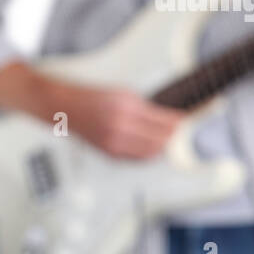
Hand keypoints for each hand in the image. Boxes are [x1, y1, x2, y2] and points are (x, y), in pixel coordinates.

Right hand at [55, 83, 184, 159]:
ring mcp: (115, 142)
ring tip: (167, 140)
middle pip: (160, 139)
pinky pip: (137, 158)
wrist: (68, 109)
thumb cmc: (94, 98)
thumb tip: (170, 120)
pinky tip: (151, 147)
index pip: (163, 121)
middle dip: (173, 137)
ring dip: (162, 147)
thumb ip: (147, 108)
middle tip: (179, 132)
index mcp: (127, 108)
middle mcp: (121, 127)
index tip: (185, 121)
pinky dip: (147, 154)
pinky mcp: (110, 153)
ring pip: (150, 152)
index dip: (178, 122)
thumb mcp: (124, 94)